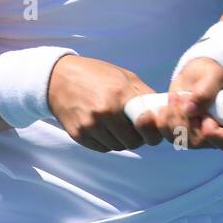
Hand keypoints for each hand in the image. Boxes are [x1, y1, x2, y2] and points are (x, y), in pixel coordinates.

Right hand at [47, 54, 187, 152]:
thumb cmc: (96, 74)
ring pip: (118, 147)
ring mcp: (90, 125)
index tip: (153, 131)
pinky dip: (107, 142)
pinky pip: (102, 148)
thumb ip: (144, 94)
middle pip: (133, 142)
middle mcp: (105, 112)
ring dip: (122, 140)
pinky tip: (104, 128)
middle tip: (135, 129)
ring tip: (118, 126)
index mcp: (120, 95)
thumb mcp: (123, 77)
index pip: (146, 126)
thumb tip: (163, 110)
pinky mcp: (78, 135)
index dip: (153, 132)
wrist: (58, 78)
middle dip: (138, 138)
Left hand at [166, 57, 222, 151]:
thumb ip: (205, 92)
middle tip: (185, 96)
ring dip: (174, 116)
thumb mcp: (213, 76)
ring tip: (176, 96)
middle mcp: (216, 135)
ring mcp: (198, 137)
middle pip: (199, 141)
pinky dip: (164, 119)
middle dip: (186, 118)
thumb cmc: (210, 74)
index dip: (213, 133)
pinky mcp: (182, 134)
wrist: (195, 75)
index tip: (204, 116)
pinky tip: (168, 103)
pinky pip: (169, 135)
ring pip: (182, 139)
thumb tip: (190, 110)